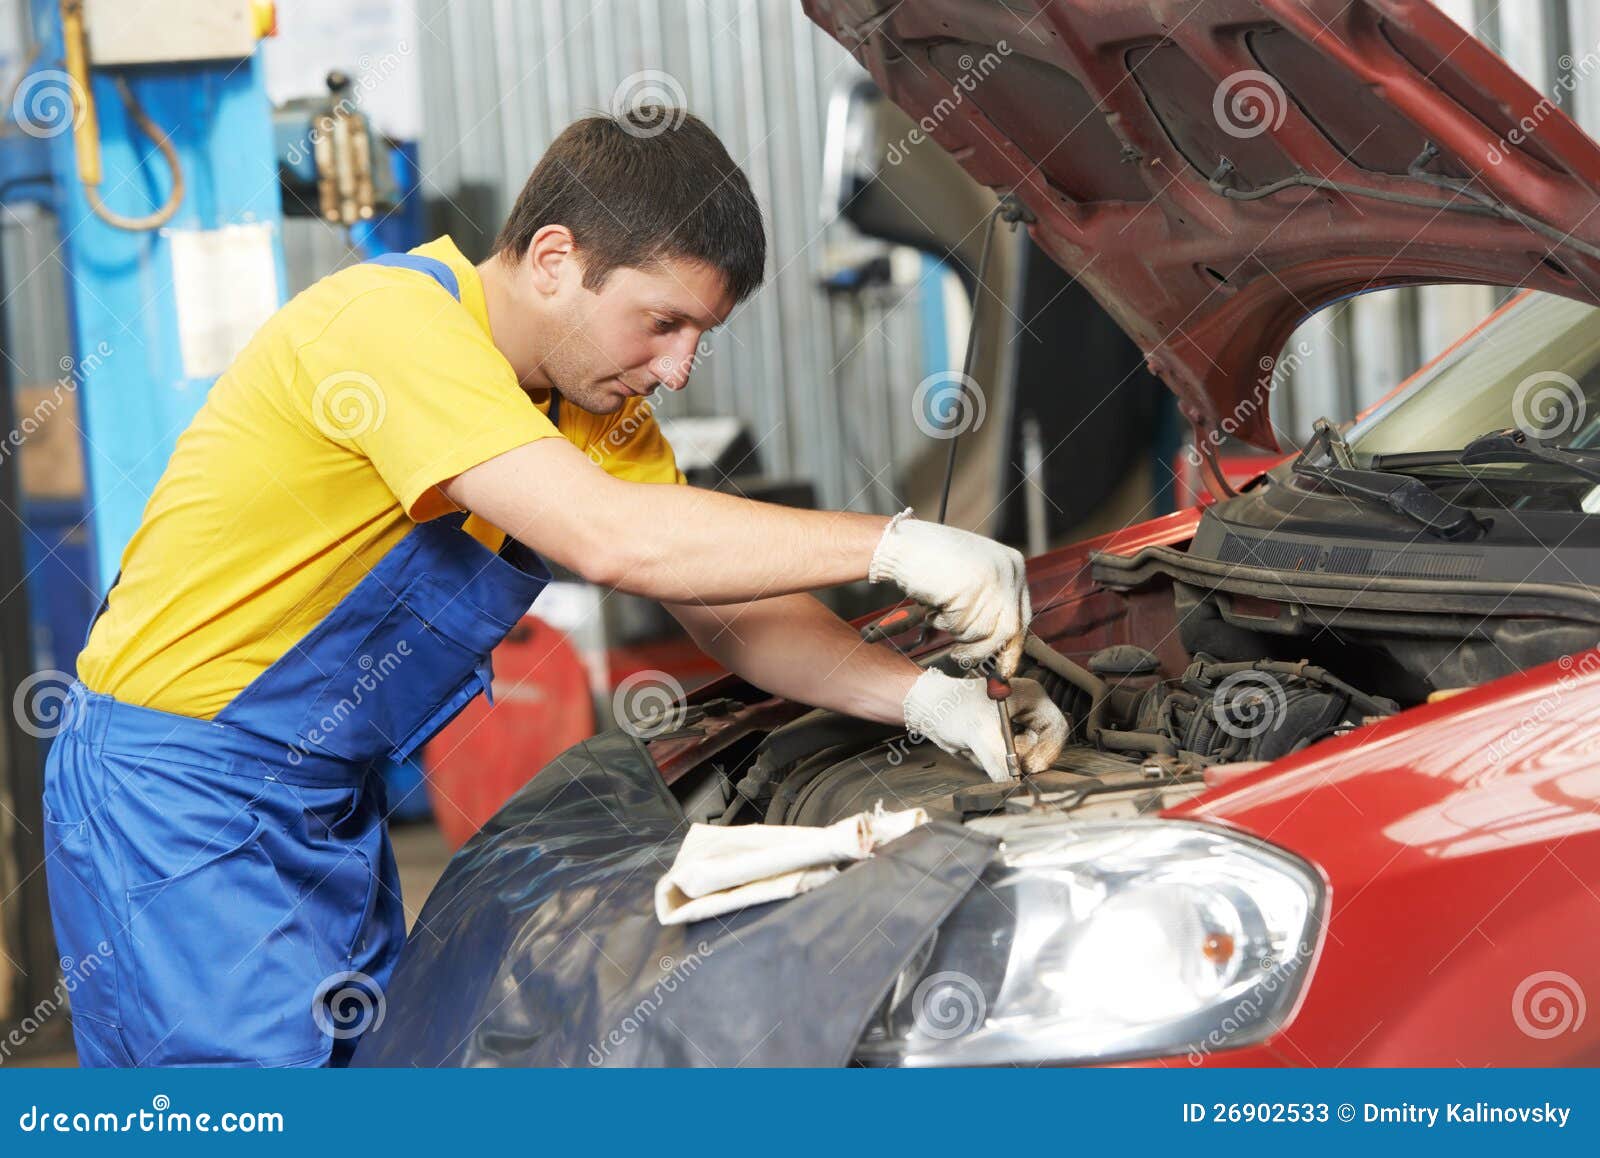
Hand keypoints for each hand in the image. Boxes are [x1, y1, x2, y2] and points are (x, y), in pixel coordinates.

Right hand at [869, 510, 1029, 675]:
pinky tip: (934, 601)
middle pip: (1009, 630)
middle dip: (984, 650)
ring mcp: (991, 578)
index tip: (1002, 668)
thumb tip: (1002, 650)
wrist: (900, 544)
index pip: (1023, 617)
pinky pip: (960, 626)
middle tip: (961, 657)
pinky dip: (942, 622)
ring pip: (982, 632)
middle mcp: (1009, 570)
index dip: (1011, 646)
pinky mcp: (971, 588)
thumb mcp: (971, 578)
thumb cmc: (929, 562)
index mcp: (1013, 564)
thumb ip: (989, 604)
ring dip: (955, 630)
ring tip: (939, 608)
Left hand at [901, 670, 1068, 783]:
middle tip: (998, 758)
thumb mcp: (980, 733)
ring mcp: (1017, 730)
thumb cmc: (953, 707)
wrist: (929, 711)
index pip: (1057, 729)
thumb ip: (1000, 761)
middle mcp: (1029, 714)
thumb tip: (1013, 786)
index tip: (1029, 766)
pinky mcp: (1004, 744)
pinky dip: (991, 763)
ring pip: (1023, 760)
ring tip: (978, 745)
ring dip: (1000, 761)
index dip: (1048, 751)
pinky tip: (974, 749)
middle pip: (1042, 749)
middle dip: (1018, 758)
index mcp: (1032, 698)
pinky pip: (1008, 765)